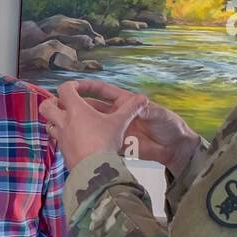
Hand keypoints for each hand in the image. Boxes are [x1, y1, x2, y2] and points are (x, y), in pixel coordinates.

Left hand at [39, 81, 145, 169]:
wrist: (94, 169)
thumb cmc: (104, 143)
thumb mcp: (120, 123)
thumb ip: (130, 109)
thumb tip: (143, 98)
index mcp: (76, 110)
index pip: (64, 89)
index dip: (70, 85)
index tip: (78, 87)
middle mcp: (63, 122)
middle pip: (46, 106)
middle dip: (52, 102)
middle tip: (63, 103)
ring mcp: (60, 137)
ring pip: (49, 124)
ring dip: (55, 120)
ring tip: (68, 121)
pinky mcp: (62, 151)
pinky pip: (57, 140)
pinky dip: (62, 136)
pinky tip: (74, 139)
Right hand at [66, 80, 200, 173]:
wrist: (176, 149)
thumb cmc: (169, 125)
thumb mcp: (157, 113)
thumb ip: (143, 108)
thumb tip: (133, 103)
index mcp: (124, 102)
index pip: (101, 91)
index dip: (87, 88)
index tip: (72, 87)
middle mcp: (116, 114)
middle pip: (92, 108)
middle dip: (77, 106)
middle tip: (61, 107)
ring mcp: (115, 129)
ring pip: (92, 124)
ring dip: (79, 124)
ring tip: (63, 124)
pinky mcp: (116, 144)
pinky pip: (99, 141)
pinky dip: (87, 141)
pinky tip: (75, 141)